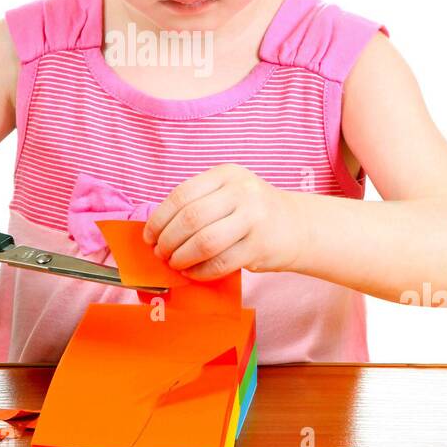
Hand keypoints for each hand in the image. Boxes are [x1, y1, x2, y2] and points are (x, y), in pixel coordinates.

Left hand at [142, 163, 299, 278]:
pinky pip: (219, 263)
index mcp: (227, 174)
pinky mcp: (259, 247)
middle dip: (167, 240)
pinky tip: (193, 272)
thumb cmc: (252, 212)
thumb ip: (198, 203)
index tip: (149, 236)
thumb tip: (156, 230)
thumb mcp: (229, 192)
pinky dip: (199, 271)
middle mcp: (242, 192)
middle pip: (190, 219)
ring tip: (174, 263)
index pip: (182, 195)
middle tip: (160, 253)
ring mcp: (253, 219)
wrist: (297, 226)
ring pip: (204, 242)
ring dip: (181, 257)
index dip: (159, 219)